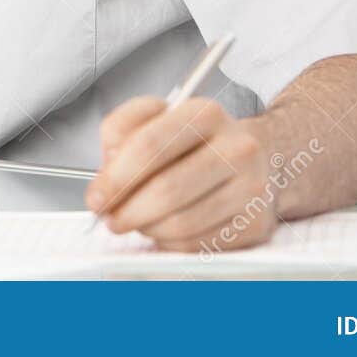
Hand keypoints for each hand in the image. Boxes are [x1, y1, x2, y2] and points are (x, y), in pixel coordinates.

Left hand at [85, 96, 275, 252]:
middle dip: (127, 210)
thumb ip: (121, 132)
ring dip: (147, 228)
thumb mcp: (156, 118)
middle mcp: (236, 148)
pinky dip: (169, 242)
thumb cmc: (197, 142)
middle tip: (110, 217)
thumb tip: (106, 175)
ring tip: (137, 220)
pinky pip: (197, 243)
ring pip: (181, 223)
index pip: (150, 145)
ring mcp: (252, 188)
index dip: (116, 177)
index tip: (97, 196)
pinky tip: (164, 228)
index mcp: (205, 113)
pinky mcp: (256, 224)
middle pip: (166, 190)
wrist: (259, 158)